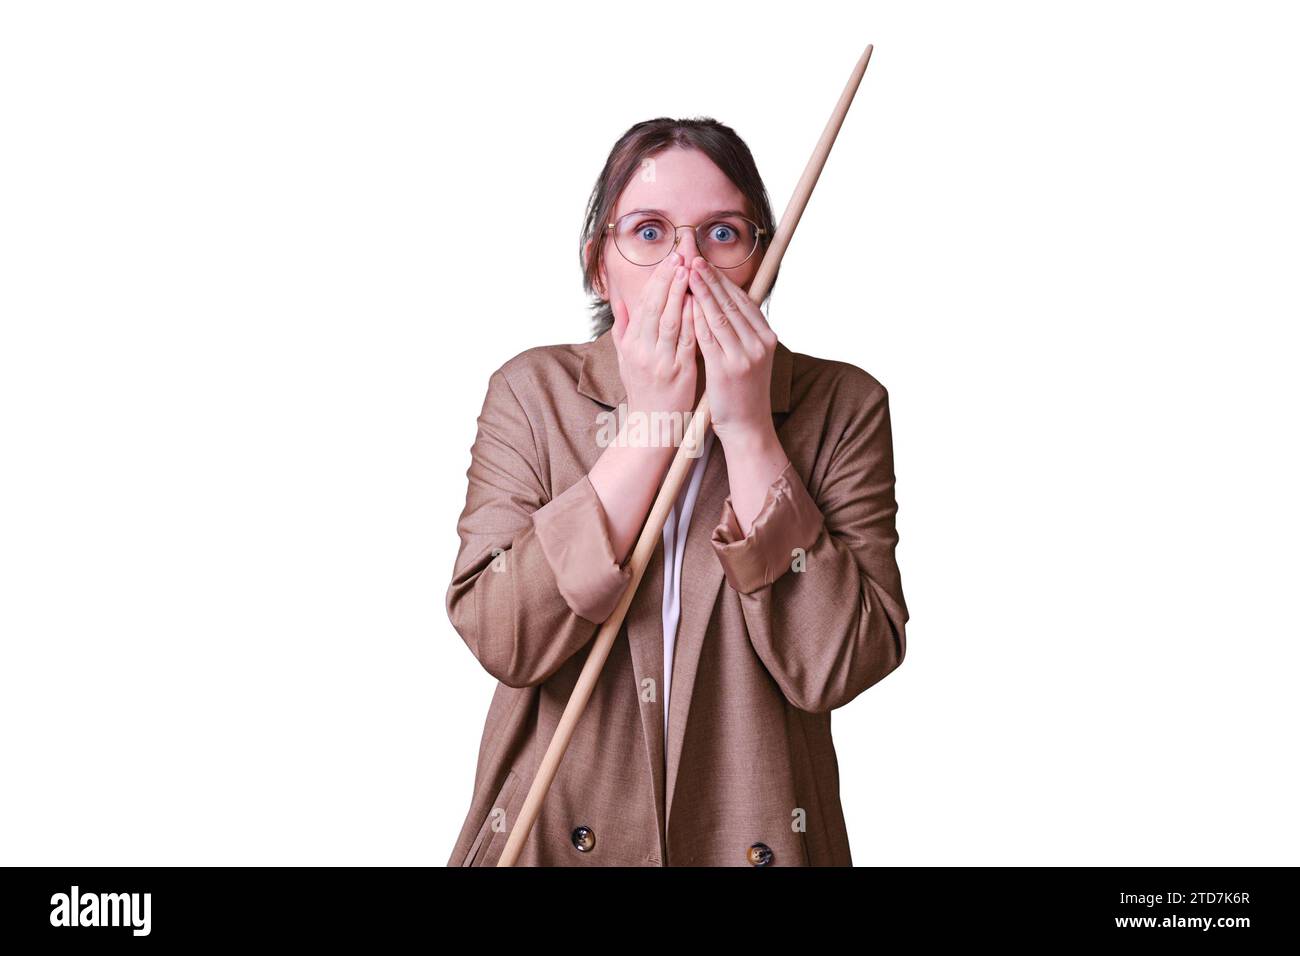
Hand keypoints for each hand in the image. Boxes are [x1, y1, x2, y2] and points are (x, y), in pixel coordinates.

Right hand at [610, 251, 697, 421]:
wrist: (653, 425)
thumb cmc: (643, 390)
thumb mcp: (625, 360)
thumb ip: (623, 329)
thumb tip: (620, 301)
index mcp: (631, 345)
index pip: (644, 304)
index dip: (657, 280)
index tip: (669, 259)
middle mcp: (642, 351)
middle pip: (655, 308)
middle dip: (668, 279)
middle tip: (681, 256)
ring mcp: (660, 362)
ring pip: (669, 321)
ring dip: (679, 294)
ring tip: (689, 271)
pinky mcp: (679, 373)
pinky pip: (685, 341)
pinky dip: (691, 320)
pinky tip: (698, 303)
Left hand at [686, 256, 777, 446]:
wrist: (749, 428)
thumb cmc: (744, 392)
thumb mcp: (750, 358)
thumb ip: (742, 332)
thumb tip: (726, 305)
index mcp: (766, 337)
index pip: (742, 300)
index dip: (722, 279)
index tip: (705, 262)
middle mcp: (760, 343)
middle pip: (732, 302)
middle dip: (710, 277)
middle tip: (693, 256)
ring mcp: (745, 355)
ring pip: (720, 314)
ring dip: (702, 290)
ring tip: (687, 270)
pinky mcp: (728, 368)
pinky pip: (709, 336)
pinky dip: (696, 316)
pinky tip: (685, 302)